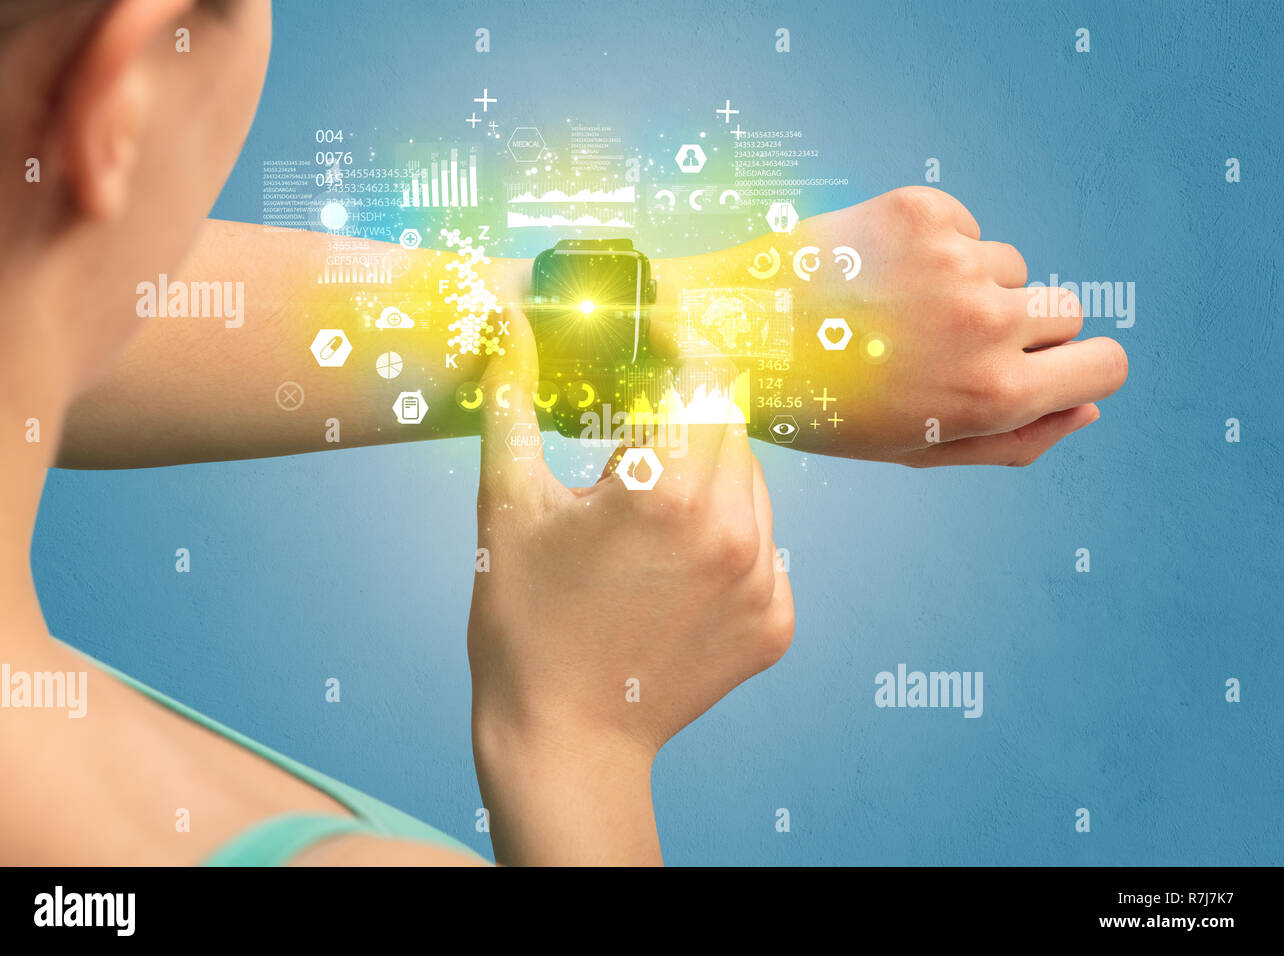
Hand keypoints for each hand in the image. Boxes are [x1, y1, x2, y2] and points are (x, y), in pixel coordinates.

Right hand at [467, 306, 793, 863]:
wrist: (564, 742)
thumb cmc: (524, 625)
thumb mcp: (507, 506)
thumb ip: (513, 402)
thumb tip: (510, 325)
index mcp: (669, 492)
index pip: (704, 373)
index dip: (681, 337)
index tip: (654, 328)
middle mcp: (735, 530)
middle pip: (727, 424)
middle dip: (681, 409)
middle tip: (629, 425)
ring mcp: (764, 581)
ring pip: (750, 483)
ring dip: (705, 472)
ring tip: (643, 509)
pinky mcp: (777, 621)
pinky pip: (762, 544)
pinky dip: (724, 534)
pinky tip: (670, 563)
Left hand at [702, 187, 1128, 465]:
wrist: (733, 333)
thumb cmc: (824, 405)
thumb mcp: (918, 448)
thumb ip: (1014, 439)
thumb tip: (1088, 407)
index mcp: (993, 393)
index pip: (1105, 365)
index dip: (1075, 369)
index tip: (1041, 367)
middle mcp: (986, 322)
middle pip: (1067, 312)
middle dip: (1023, 330)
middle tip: (945, 346)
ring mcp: (957, 260)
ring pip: (1012, 269)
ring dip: (971, 288)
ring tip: (895, 312)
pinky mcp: (923, 212)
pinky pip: (967, 229)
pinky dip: (935, 249)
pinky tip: (877, 273)